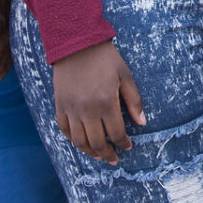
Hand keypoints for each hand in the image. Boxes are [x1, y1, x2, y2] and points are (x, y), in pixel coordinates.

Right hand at [53, 41, 145, 164]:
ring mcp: (71, 109)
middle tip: (114, 159)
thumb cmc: (104, 58)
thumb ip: (134, 100)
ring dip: (90, 152)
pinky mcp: (59, 105)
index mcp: (106, 102)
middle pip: (97, 142)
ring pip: (79, 141)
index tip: (128, 146)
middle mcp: (87, 110)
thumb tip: (142, 123)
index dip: (124, 143)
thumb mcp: (125, 75)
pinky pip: (64, 130)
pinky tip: (81, 142)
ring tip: (98, 155)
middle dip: (107, 154)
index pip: (116, 133)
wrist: (76, 43)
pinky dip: (73, 140)